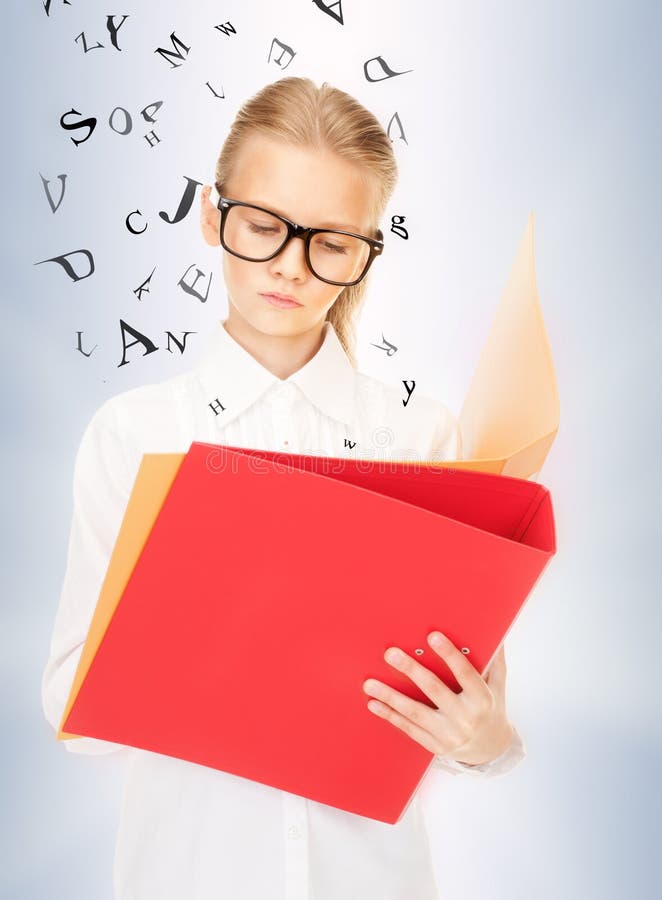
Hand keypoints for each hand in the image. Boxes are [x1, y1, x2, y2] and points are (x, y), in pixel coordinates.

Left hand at [362, 631, 514, 765]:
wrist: (491, 750)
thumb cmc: (491, 708)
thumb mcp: (497, 685)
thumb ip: (494, 659)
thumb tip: (496, 631)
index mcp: (482, 699)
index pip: (465, 673)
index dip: (449, 654)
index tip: (432, 636)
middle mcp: (465, 718)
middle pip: (434, 690)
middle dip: (411, 670)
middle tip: (391, 654)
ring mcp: (449, 734)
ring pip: (415, 712)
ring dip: (390, 697)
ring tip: (369, 683)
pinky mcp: (435, 745)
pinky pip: (409, 728)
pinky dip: (390, 716)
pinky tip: (374, 703)